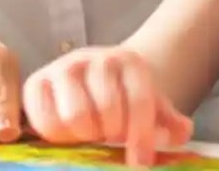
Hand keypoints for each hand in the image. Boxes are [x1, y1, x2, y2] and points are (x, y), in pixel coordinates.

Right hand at [22, 47, 192, 166]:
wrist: (98, 80)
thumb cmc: (127, 98)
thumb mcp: (154, 108)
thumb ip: (171, 123)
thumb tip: (182, 131)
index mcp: (129, 61)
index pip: (139, 101)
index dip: (141, 136)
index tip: (141, 162)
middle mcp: (94, 58)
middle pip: (107, 110)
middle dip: (112, 134)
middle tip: (111, 139)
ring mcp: (63, 68)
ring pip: (75, 116)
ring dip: (87, 136)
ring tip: (92, 136)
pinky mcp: (36, 83)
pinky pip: (44, 119)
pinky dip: (58, 136)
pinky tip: (70, 136)